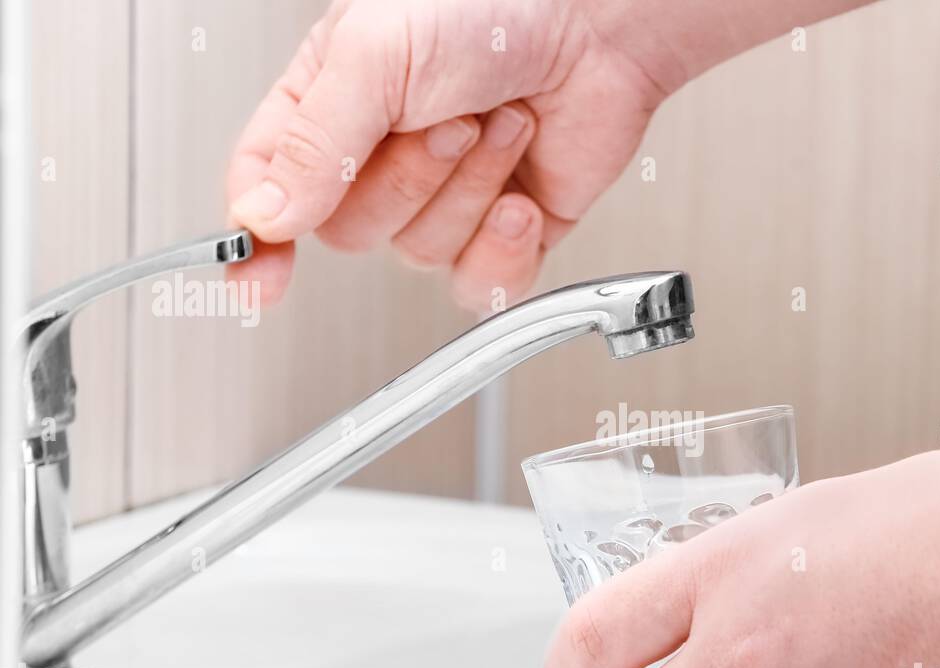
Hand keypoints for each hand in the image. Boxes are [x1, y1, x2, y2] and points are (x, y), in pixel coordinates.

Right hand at [225, 0, 673, 310]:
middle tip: (451, 118)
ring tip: (503, 122)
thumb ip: (313, 144)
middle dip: (408, 179)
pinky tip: (523, 200)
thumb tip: (264, 217)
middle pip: (350, 230)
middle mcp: (383, 154)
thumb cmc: (492, 4)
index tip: (257, 280)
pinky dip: (503, 250)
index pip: (267, 187)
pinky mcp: (506, 231)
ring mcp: (447, 196)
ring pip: (420, 253)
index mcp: (330, 102)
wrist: (600, 21)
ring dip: (469, 189)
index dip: (259, 237)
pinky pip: (479, 285)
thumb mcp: (375, 56)